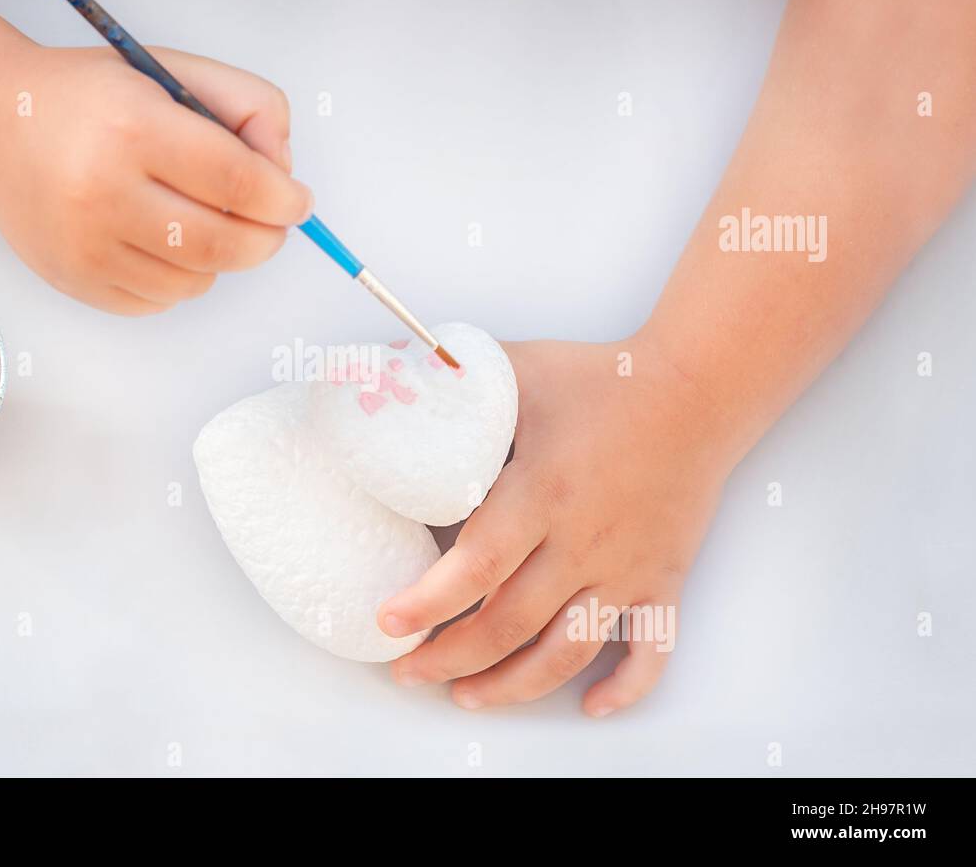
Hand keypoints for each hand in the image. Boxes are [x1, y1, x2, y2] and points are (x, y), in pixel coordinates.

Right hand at [0, 45, 312, 314]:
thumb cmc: (93, 100)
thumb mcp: (173, 73)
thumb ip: (248, 107)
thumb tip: (283, 175)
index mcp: (133, 128)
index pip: (238, 183)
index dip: (284, 200)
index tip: (298, 203)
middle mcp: (103, 191)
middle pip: (223, 243)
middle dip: (265, 238)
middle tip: (271, 224)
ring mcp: (85, 245)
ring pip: (197, 280)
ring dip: (218, 258)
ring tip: (197, 219)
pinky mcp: (75, 281)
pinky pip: (160, 302)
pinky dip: (178, 277)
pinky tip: (158, 241)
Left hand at [378, 336, 737, 714]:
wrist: (697, 389)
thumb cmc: (598, 380)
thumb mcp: (515, 371)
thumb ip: (451, 387)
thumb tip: (381, 382)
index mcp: (542, 491)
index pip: (478, 565)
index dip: (429, 603)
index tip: (389, 623)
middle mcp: (583, 541)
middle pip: (510, 624)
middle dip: (450, 658)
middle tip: (408, 670)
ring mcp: (626, 567)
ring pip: (567, 652)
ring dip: (514, 686)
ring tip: (467, 697)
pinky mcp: (663, 579)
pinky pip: (653, 650)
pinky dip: (626, 688)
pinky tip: (592, 707)